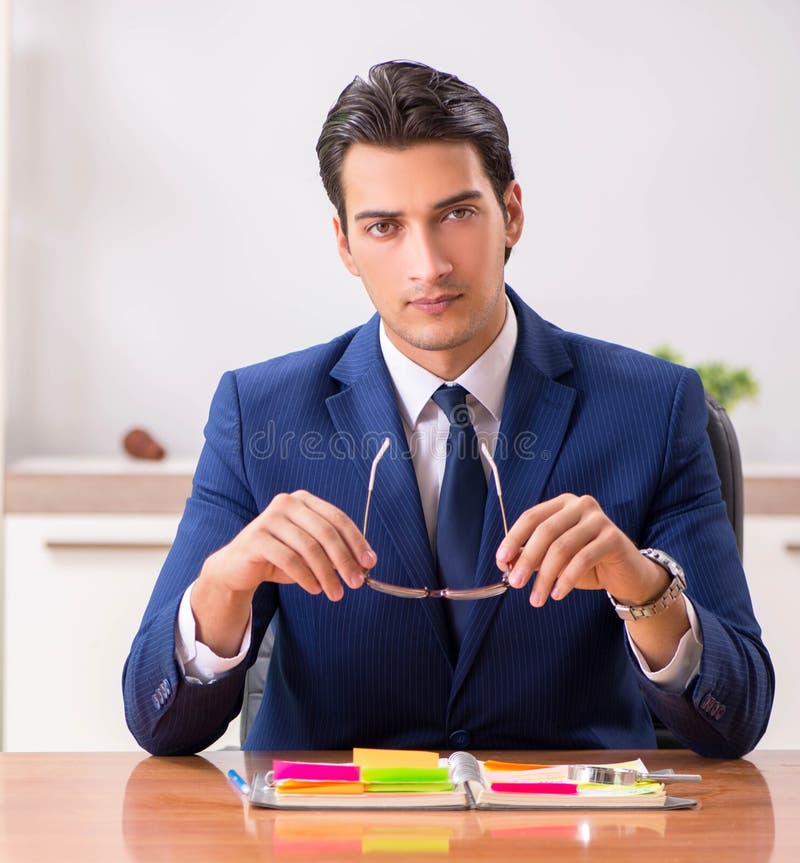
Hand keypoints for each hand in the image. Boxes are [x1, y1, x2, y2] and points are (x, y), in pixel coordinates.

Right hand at [191, 491, 374, 655]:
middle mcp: (287, 503)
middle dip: (345, 560)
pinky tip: (314, 589)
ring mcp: (269, 518)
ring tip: (336, 593)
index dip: (356, 541)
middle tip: (356, 582)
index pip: (338, 518)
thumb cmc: (280, 556)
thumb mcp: (311, 552)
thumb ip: (334, 552)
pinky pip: (289, 559)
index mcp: (304, 500)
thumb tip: (364, 564)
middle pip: (325, 532)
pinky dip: (305, 577)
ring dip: (327, 574)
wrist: (238, 567)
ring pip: (309, 547)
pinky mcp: (256, 537)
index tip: (370, 563)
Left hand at [495, 494, 668, 607]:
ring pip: (562, 547)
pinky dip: (566, 579)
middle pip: (545, 531)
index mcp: (562, 505)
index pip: (531, 517)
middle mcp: (580, 506)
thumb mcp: (555, 560)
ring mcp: (598, 519)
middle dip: (526, 559)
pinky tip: (558, 594)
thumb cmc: (587, 564)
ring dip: (545, 576)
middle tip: (515, 583)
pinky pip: (582, 559)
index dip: (513, 539)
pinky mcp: (613, 538)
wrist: (627, 575)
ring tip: (537, 598)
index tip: (501, 561)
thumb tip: (506, 563)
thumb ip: (532, 557)